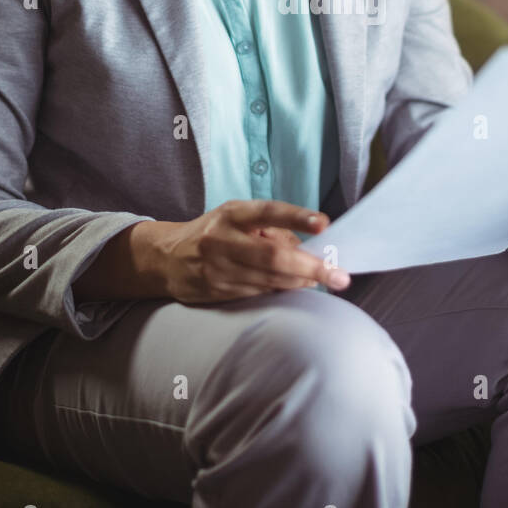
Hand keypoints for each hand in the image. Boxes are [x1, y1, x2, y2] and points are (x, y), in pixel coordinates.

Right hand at [153, 200, 350, 303]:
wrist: (167, 258)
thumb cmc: (213, 233)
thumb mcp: (237, 218)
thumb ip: (272, 229)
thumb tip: (310, 247)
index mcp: (231, 215)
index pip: (267, 213)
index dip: (296, 217)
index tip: (323, 224)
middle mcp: (223, 241)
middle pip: (274, 257)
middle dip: (311, 268)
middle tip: (340, 275)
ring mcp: (219, 269)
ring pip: (270, 280)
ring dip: (301, 282)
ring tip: (323, 279)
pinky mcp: (218, 292)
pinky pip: (259, 294)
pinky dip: (282, 290)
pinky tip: (296, 286)